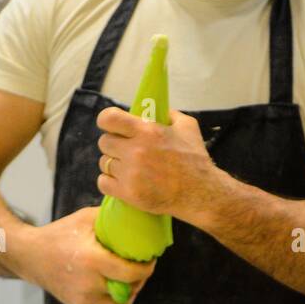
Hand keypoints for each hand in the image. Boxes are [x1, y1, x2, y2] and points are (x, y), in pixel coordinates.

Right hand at [17, 207, 154, 303]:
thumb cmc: (60, 234)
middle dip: (141, 279)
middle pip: (130, 289)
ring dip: (131, 292)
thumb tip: (137, 210)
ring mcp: (84, 300)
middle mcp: (88, 285)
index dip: (147, 267)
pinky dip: (119, 302)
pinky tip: (118, 288)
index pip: (132, 273)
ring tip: (131, 278)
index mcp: (92, 261)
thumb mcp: (85, 219)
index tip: (150, 259)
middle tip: (142, 267)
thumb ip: (111, 217)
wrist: (31, 257)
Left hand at [95, 107, 219, 218]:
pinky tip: (121, 181)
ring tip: (127, 168)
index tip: (112, 127)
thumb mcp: (188, 127)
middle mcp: (135, 150)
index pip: (108, 118)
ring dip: (113, 165)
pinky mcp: (128, 193)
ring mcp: (130, 173)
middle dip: (113, 145)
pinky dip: (110, 182)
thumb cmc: (195, 160)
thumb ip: (170, 115)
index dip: (107, 121)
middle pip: (104, 142)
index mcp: (147, 131)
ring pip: (104, 163)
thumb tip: (158, 110)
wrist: (200, 193)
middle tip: (125, 151)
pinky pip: (103, 183)